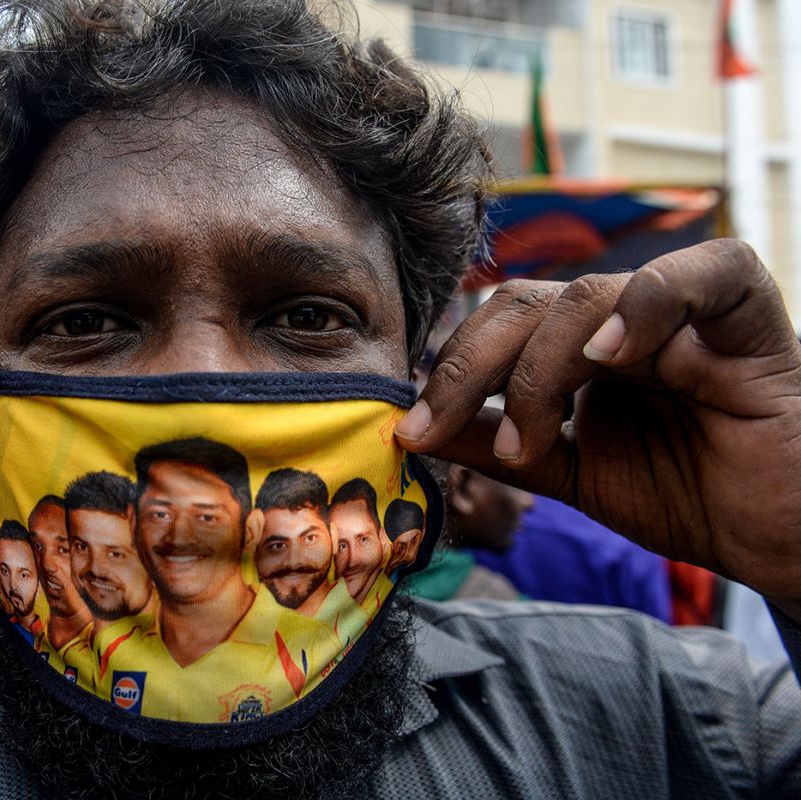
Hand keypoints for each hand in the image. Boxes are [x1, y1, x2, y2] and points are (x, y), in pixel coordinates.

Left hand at [395, 240, 800, 613]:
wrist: (778, 540)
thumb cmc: (687, 496)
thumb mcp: (571, 472)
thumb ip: (499, 443)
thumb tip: (413, 429)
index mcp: (582, 346)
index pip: (499, 323)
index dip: (448, 371)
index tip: (412, 431)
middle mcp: (625, 318)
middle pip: (524, 302)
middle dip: (466, 366)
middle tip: (436, 428)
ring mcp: (683, 311)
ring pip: (586, 294)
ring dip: (538, 369)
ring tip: (532, 442)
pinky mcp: (748, 314)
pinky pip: (698, 273)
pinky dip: (646, 306)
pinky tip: (612, 359)